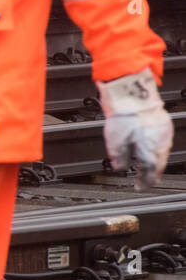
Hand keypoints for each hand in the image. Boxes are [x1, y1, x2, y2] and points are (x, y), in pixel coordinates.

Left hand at [97, 67, 173, 189]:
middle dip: (152, 174)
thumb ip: (118, 157)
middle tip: (146, 181)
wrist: (132, 92)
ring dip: (156, 163)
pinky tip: (152, 151)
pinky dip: (158, 150)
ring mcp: (165, 133)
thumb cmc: (123, 114)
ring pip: (163, 154)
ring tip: (149, 169)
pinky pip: (164, 143)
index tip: (140, 187)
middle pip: (158, 164)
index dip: (145, 181)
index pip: (149, 172)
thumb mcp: (114, 140)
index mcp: (149, 149)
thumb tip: (120, 167)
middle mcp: (160, 143)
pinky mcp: (164, 124)